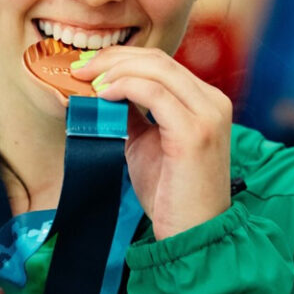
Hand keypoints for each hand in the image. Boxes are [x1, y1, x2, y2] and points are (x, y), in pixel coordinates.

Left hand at [71, 47, 231, 239]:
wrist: (192, 235)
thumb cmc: (170, 193)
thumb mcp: (145, 142)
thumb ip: (130, 112)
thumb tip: (99, 89)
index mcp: (205, 101)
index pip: (161, 63)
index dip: (122, 58)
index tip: (89, 67)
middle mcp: (212, 101)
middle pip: (157, 60)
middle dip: (113, 59)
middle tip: (81, 70)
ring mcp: (207, 114)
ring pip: (155, 69)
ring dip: (114, 71)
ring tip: (88, 83)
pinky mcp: (194, 131)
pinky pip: (153, 92)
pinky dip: (123, 87)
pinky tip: (103, 97)